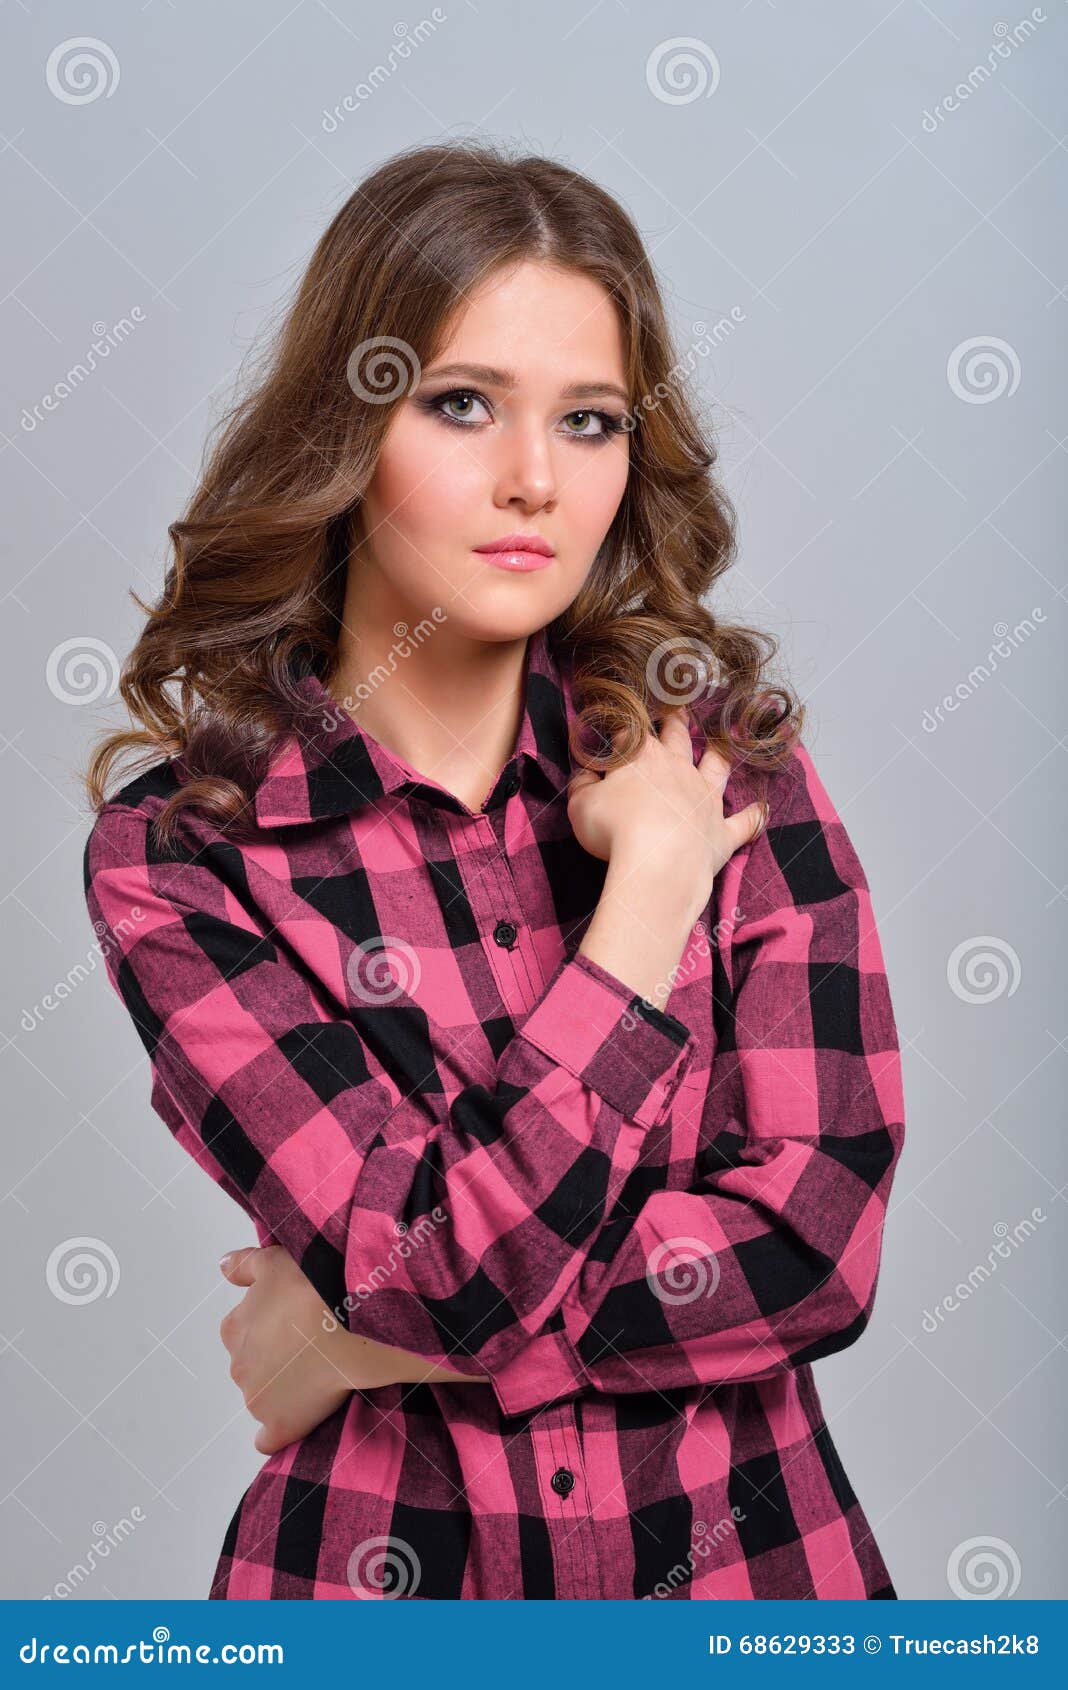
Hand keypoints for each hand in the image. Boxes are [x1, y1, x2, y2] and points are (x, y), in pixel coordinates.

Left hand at [218, 1245, 489, 1452]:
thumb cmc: (313, 1287)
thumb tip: (222, 1266)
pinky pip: (270, 1439)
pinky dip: (280, 1432)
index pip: (244, 1332)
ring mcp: (257, 1399)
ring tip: (321, 1373)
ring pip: (265, 1396)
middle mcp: (238, 1365)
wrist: (347, 1324)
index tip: (298, 1321)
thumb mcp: (275, 1260)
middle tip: (313, 1344)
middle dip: (277, 1358)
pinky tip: (298, 1422)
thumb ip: (244, 1265)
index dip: (272, 1326)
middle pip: (254, 1365)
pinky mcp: (280, 1425)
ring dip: (285, 1389)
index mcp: (234, 1328)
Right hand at [567, 703, 767, 893]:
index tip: (618, 724)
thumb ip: (582, 784)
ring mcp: (705, 799)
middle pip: (678, 737)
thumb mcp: (582, 805)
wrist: (659, 863)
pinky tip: (764, 809)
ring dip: (720, 755)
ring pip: (717, 768)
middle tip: (679, 709)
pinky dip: (754, 816)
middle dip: (676, 722)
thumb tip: (584, 772)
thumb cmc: (615, 830)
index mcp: (641, 758)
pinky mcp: (722, 831)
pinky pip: (744, 822)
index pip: (631, 733)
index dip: (622, 727)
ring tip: (724, 742)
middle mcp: (678, 769)